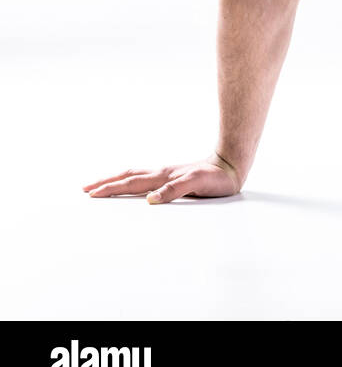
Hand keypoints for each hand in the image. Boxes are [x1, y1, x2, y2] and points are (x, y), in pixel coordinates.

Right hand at [83, 152, 242, 203]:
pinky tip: (130, 183)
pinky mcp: (173, 176)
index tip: (92, 194)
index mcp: (163, 176)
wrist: (231, 166)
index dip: (111, 189)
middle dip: (105, 182)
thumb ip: (174, 190)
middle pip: (127, 176)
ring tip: (100, 183)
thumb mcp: (196, 184)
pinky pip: (145, 177)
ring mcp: (166, 173)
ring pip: (134, 174)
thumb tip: (150, 199)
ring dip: (115, 179)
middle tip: (85, 188)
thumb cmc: (216, 178)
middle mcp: (161, 173)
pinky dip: (131, 179)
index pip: (131, 183)